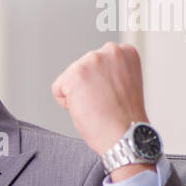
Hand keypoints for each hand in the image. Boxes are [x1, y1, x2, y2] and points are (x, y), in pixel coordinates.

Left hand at [50, 41, 150, 157]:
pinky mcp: (75, 74)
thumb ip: (108, 71)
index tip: (114, 95)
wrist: (126, 134)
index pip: (96, 64)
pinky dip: (67, 103)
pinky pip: (58, 90)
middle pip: (80, 68)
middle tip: (105, 103)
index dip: (101, 84)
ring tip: (98, 105)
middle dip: (88, 87)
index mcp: (125, 52)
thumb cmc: (125, 117)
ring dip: (78, 95)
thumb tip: (89, 74)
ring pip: (69, 79)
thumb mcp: (123, 83)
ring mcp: (92, 60)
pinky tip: (87, 108)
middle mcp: (110, 50)